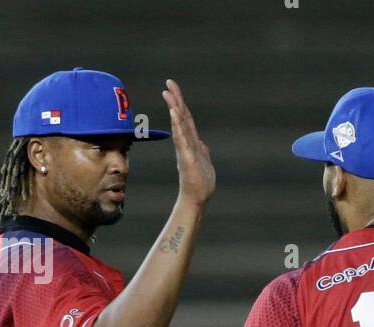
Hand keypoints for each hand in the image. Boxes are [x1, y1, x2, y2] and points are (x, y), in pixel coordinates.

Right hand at [162, 78, 214, 206]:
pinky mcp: (186, 156)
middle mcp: (186, 142)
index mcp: (191, 142)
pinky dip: (177, 124)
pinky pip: (181, 137)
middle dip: (176, 99)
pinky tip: (174, 112)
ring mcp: (185, 148)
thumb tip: (202, 143)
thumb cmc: (201, 183)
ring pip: (179, 123)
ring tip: (168, 92)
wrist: (198, 198)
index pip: (186, 118)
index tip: (173, 89)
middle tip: (168, 82)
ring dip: (174, 107)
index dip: (181, 104)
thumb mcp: (205, 162)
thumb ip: (202, 151)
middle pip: (181, 116)